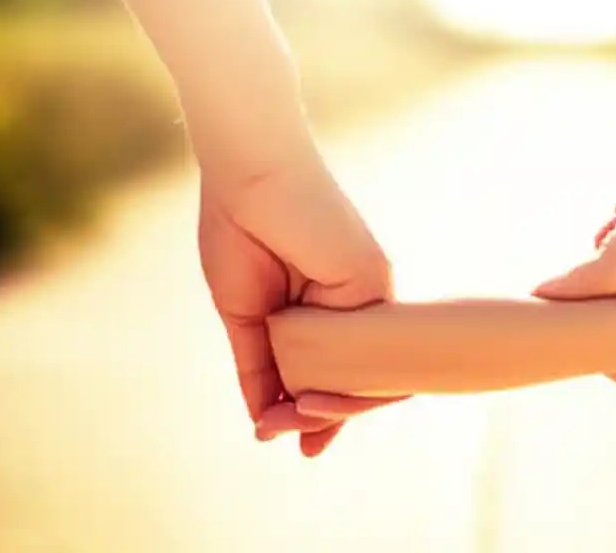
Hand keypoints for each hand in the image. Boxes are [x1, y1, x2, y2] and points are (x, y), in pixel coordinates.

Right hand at [198, 154, 404, 455]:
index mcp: (326, 309)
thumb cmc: (239, 231)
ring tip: (295, 422)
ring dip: (335, 407)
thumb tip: (265, 424)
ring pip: (369, 369)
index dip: (315, 410)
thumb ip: (259, 368)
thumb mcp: (246, 316)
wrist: (244, 177)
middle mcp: (356, 304)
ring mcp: (370, 293)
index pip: (332, 371)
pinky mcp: (376, 280)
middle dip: (323, 416)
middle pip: (353, 376)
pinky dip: (351, 381)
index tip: (287, 438)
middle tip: (285, 434)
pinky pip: (374, 345)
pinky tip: (316, 401)